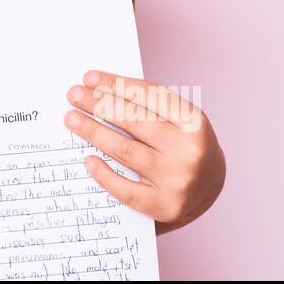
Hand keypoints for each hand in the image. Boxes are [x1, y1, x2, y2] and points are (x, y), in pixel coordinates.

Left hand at [64, 70, 223, 233]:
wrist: (211, 188)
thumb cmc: (185, 144)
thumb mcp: (180, 119)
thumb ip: (149, 107)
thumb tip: (101, 92)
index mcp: (195, 123)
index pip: (150, 96)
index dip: (117, 85)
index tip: (90, 78)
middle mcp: (188, 151)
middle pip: (134, 121)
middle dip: (99, 104)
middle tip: (73, 95)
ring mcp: (177, 180)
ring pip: (125, 150)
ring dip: (93, 132)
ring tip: (71, 119)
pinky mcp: (165, 206)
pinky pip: (126, 190)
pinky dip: (104, 174)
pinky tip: (88, 160)